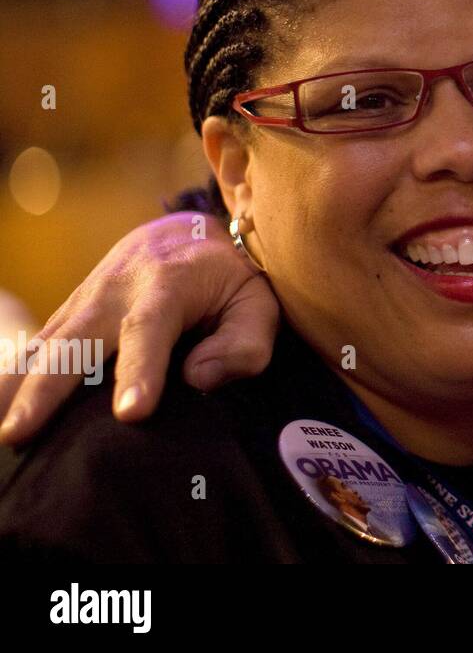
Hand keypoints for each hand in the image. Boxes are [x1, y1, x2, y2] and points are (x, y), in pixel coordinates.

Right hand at [0, 212, 279, 445]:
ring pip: (45, 343)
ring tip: (3, 429)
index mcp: (168, 284)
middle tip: (22, 431)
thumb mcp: (257, 301)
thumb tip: (198, 378)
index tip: (131, 413)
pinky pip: (36, 344)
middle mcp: (116, 290)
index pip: (150, 329)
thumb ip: (245, 341)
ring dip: (17, 385)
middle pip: (77, 339)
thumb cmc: (230, 278)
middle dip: (49, 388)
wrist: (186, 231)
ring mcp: (85, 300)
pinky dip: (13, 375)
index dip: (140, 371)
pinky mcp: (68, 313)